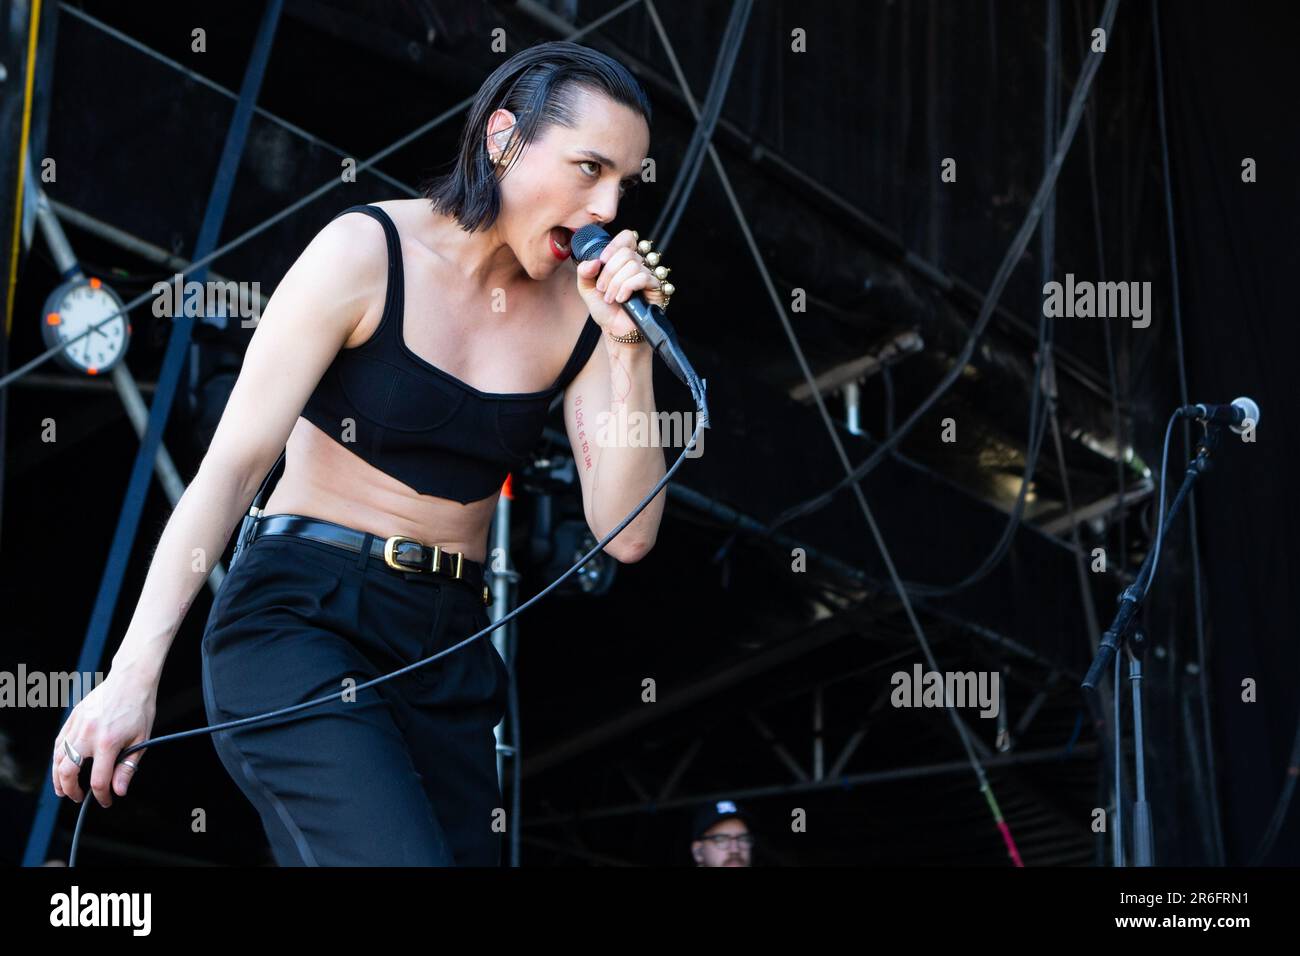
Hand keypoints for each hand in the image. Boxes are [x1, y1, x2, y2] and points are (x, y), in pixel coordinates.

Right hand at [52, 669, 156, 807]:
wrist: (130, 680)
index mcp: (107, 743)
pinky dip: (57, 757)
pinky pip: (59, 742)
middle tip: (77, 797)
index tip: (105, 801)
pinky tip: (61, 765)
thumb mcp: (141, 740)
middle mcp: (88, 735)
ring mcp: (77, 726)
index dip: (101, 796)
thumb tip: (119, 790)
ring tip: (63, 788)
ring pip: (57, 758)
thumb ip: (128, 767)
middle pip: (67, 772)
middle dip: (70, 790)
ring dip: (57, 777)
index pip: (98, 780)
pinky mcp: (73, 718)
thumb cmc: (139, 708)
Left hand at [574, 228, 667, 336]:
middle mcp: (637, 265)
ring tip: (611, 298)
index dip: (614, 245)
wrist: (615, 330)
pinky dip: (627, 288)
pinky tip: (622, 299)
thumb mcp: (587, 288)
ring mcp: (647, 275)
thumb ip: (584, 272)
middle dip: (609, 272)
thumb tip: (593, 261)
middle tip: (602, 288)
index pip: (627, 237)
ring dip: (616, 283)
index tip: (602, 261)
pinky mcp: (655, 287)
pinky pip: (642, 277)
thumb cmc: (605, 309)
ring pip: (633, 265)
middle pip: (626, 253)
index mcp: (622, 260)